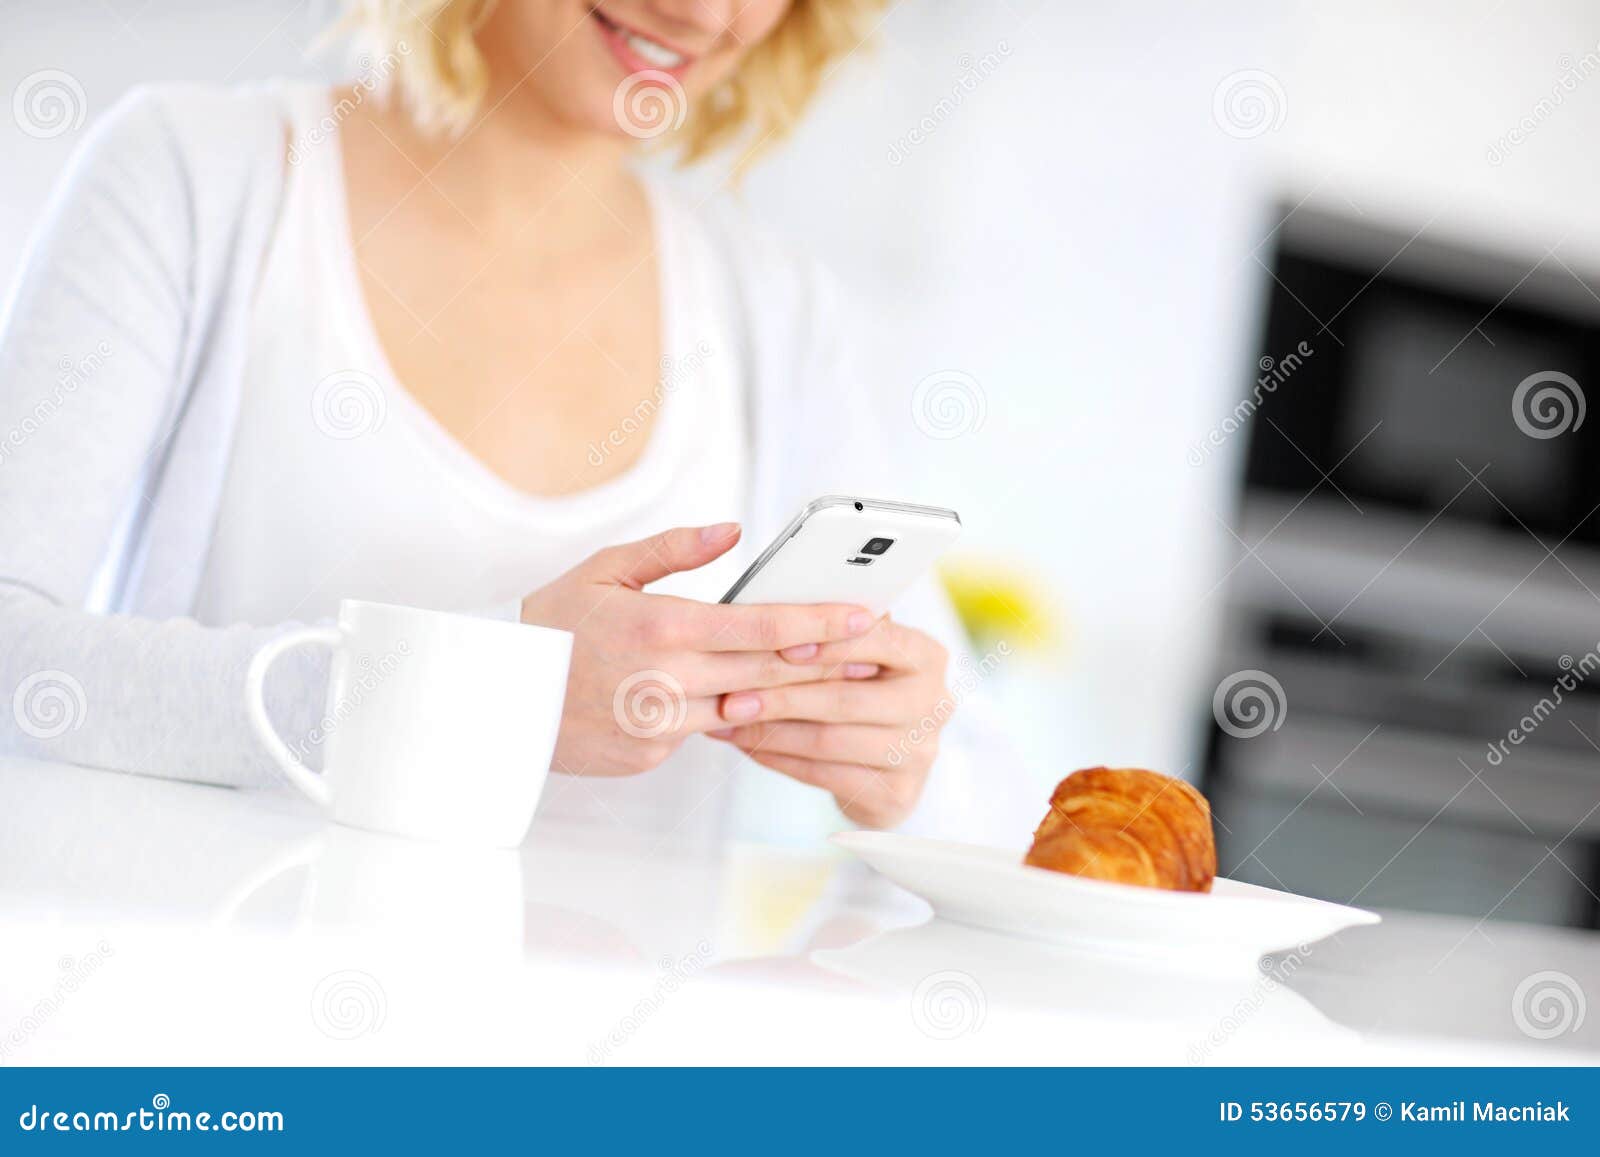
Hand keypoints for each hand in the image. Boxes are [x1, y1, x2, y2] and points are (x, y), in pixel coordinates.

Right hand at [520, 523, 879, 776]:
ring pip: (747, 704)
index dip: (821, 622)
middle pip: (771, 669)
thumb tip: (732, 531)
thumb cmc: (551, 626)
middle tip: (872, 647)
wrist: (498, 701)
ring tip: (833, 673)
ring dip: (790, 690)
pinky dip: (731, 710)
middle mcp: (669, 680)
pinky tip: (756, 696)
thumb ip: (673, 549)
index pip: (764, 626)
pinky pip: (708, 728)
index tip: (865, 615)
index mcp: (664, 627)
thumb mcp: (605, 569)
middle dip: (827, 658)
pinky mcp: (654, 753)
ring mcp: (663, 723)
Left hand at [707, 616, 951, 828]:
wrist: (885, 763)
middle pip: (848, 699)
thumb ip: (830, 634)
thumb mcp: (855, 655)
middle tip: (732, 698)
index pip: (876, 640)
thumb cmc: (859, 689)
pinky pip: (823, 774)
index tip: (778, 644)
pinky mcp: (898, 793)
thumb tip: (765, 612)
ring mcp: (920, 752)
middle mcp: (934, 702)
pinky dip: (778, 759)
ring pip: (830, 741)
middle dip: (783, 698)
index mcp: (925, 655)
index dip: (826, 642)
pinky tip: (747, 747)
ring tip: (729, 723)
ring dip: (771, 733)